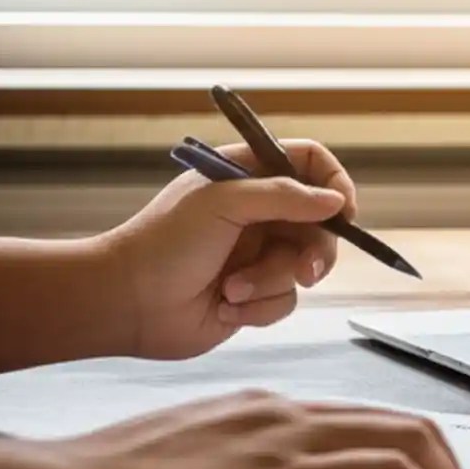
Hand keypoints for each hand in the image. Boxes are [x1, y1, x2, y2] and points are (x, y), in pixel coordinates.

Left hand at [104, 139, 357, 358]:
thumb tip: (337, 202)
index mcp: (246, 176)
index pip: (307, 162)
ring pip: (303, 266)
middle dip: (314, 251)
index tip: (343, 210)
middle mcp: (257, 212)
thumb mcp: (224, 204)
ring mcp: (257, 254)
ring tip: (233, 288)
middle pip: (318, 222)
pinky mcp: (254, 293)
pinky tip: (224, 304)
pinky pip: (285, 300)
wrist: (126, 304)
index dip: (332, 182)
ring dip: (270, 281)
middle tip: (307, 271)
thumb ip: (284, 197)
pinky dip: (259, 306)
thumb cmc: (165, 244)